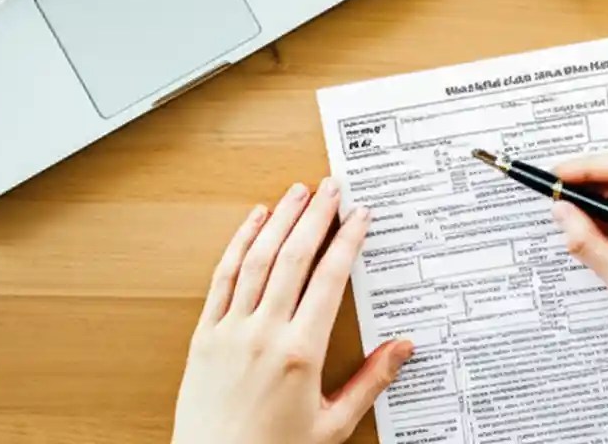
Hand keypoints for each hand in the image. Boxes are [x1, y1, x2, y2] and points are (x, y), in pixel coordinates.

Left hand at [172, 180, 413, 443]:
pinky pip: (222, 278)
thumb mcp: (333, 425)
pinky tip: (253, 222)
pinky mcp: (204, 335)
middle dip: (316, 216)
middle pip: (293, 257)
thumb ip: (370, 381)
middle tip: (332, 188)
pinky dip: (239, 244)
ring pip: (257, 259)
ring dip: (279, 220)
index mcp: (300, 352)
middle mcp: (263, 333)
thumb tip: (404, 348)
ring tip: (297, 193)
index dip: (347, 240)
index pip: (329, 279)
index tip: (360, 216)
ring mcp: (229, 330)